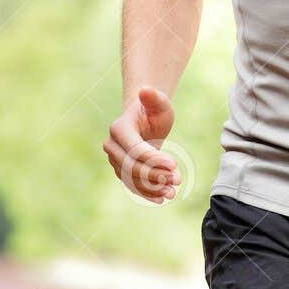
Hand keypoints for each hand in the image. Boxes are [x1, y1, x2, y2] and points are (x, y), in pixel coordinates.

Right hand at [105, 86, 180, 203]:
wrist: (144, 120)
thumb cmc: (153, 110)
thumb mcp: (159, 103)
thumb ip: (154, 98)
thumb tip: (145, 90)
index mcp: (119, 129)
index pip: (135, 149)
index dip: (153, 159)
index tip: (174, 165)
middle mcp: (112, 146)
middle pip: (132, 167)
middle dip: (155, 175)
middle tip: (177, 179)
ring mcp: (114, 160)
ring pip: (132, 179)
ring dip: (153, 187)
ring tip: (172, 192)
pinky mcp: (121, 171)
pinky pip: (132, 186)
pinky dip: (147, 193)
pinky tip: (162, 199)